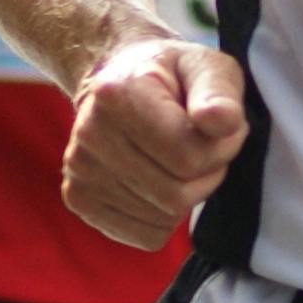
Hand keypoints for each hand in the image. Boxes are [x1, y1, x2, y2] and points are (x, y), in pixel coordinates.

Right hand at [64, 37, 246, 247]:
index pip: (187, 156)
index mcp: (117, 94)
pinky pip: (145, 235)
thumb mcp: (206, 67)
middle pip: (175, 193)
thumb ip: (220, 92)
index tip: (218, 128)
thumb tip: (222, 122)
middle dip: (205, 175)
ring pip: (163, 217)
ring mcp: (79, 171)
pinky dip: (166, 217)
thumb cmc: (172, 77)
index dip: (220, 148)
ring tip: (179, 160)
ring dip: (187, 195)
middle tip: (203, 147)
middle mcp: (89, 134)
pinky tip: (159, 182)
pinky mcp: (79, 199)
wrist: (120, 81)